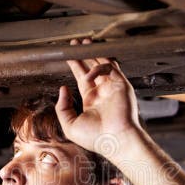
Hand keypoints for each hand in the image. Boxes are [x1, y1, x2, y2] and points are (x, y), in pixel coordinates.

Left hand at [56, 39, 141, 155]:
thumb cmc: (94, 137)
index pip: (82, 78)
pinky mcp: (121, 84)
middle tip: (75, 44)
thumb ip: (62, 107)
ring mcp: (113, 87)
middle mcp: (102, 92)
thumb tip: (63, 89)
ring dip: (93, 53)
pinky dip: (99, 67)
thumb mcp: (69, 124)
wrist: (115, 140)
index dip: (75, 66)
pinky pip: (111, 68)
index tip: (68, 56)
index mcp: (91, 101)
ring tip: (83, 44)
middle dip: (84, 55)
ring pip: (103, 64)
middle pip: (91, 68)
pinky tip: (90, 74)